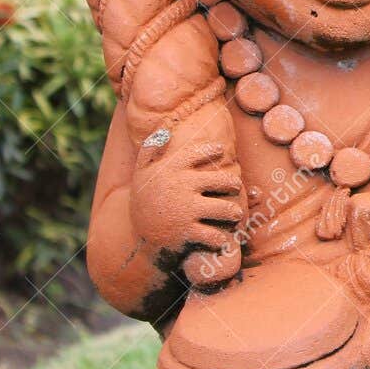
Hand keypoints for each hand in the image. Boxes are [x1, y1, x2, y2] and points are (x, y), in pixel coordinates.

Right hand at [130, 140, 243, 260]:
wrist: (134, 238)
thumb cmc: (145, 201)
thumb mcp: (141, 174)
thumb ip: (150, 150)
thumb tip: (164, 130)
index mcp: (170, 170)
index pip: (196, 153)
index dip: (211, 150)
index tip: (221, 150)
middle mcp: (180, 187)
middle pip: (221, 180)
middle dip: (233, 184)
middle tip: (235, 186)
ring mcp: (185, 210)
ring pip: (224, 209)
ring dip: (233, 212)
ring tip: (235, 213)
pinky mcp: (187, 232)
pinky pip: (214, 235)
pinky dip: (222, 239)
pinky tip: (223, 238)